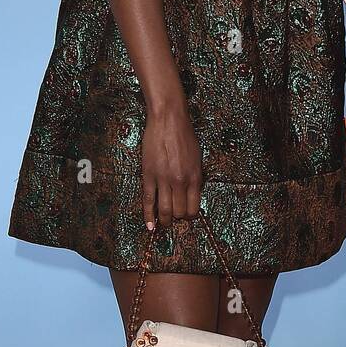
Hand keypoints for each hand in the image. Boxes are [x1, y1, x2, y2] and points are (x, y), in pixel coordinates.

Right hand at [141, 103, 203, 229]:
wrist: (168, 120)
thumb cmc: (185, 136)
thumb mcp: (197, 158)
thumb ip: (196, 177)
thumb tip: (193, 194)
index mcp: (195, 177)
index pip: (193, 207)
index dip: (190, 215)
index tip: (186, 216)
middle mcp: (180, 181)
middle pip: (179, 212)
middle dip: (177, 218)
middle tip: (174, 219)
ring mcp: (163, 179)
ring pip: (164, 210)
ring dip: (164, 221)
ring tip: (163, 225)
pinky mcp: (148, 175)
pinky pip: (148, 200)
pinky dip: (148, 216)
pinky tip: (150, 226)